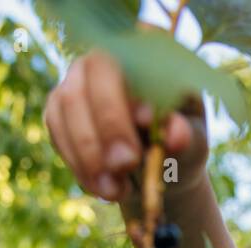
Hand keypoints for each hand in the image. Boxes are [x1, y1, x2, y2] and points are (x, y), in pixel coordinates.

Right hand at [42, 50, 208, 202]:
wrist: (159, 169)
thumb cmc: (181, 145)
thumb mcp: (193, 142)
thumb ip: (186, 136)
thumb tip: (176, 134)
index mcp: (146, 54)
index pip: (130, 59)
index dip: (132, 91)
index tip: (147, 123)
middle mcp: (105, 58)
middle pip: (91, 77)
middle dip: (107, 125)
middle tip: (127, 165)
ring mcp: (76, 80)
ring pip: (67, 106)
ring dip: (89, 154)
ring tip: (117, 191)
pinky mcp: (58, 109)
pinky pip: (57, 132)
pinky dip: (80, 165)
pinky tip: (104, 189)